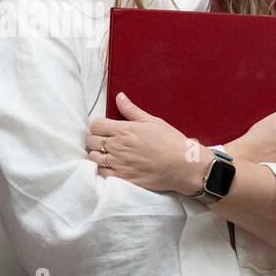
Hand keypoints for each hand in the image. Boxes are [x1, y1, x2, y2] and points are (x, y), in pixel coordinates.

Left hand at [85, 92, 204, 194]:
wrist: (184, 166)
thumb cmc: (172, 142)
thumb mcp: (153, 121)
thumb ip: (132, 110)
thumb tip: (119, 97)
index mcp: (124, 130)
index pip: (95, 125)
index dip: (98, 126)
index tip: (105, 129)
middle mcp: (118, 146)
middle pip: (91, 140)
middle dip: (95, 139)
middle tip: (105, 141)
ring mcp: (119, 163)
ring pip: (93, 157)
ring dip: (97, 154)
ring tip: (107, 154)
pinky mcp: (123, 178)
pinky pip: (101, 173)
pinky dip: (101, 169)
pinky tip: (110, 166)